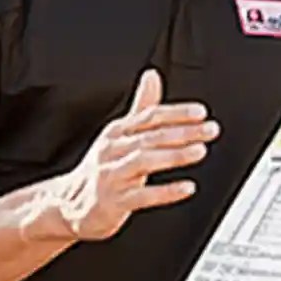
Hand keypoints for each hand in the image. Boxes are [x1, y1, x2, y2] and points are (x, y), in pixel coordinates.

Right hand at [54, 69, 216, 240]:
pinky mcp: (114, 202)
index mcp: (117, 132)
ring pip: (144, 161)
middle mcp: (113, 150)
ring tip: (199, 150)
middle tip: (210, 129)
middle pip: (151, 136)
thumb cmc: (103, 167)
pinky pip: (142, 196)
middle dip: (183, 132)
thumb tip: (153, 76)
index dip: (176, 112)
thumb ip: (142, 107)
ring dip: (174, 155)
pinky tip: (187, 188)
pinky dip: (166, 192)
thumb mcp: (120, 134)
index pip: (149, 116)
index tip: (200, 112)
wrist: (70, 205)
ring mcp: (112, 176)